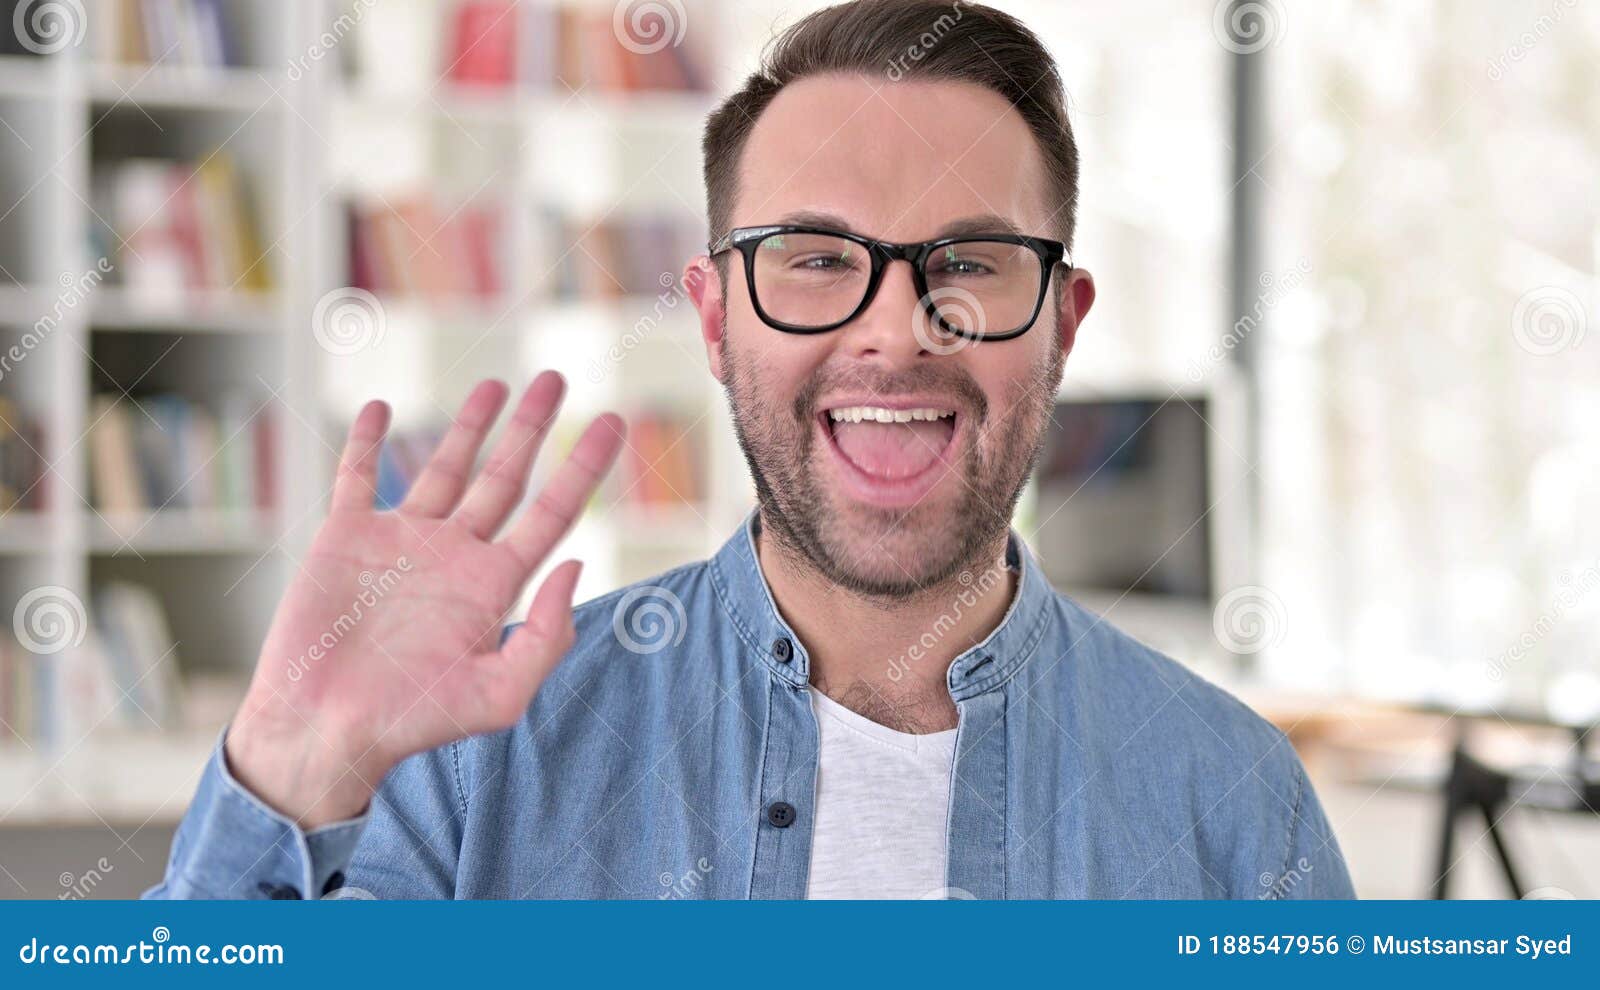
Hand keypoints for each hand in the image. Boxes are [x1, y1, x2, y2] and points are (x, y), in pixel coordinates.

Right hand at [225, 374, 623, 826]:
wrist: (323, 731)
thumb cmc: (410, 723)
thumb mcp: (497, 696)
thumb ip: (545, 638)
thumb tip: (575, 567)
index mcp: (494, 585)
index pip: (551, 513)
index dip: (583, 467)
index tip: (613, 422)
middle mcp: (454, 555)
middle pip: (504, 477)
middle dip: (531, 428)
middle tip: (555, 378)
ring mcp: (401, 542)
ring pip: (443, 467)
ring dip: (467, 426)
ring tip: (494, 384)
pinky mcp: (345, 538)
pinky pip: (358, 476)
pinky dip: (368, 441)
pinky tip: (382, 408)